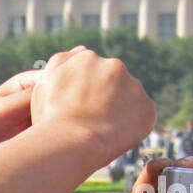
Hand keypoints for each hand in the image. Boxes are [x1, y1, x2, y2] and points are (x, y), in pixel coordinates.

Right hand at [30, 47, 154, 169]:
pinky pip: (142, 117)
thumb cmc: (51, 116)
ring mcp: (134, 87)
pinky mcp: (147, 109)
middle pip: (113, 82)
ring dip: (120, 110)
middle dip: (105, 97)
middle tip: (90, 119)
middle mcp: (115, 66)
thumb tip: (83, 49)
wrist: (69, 142)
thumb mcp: (45, 82)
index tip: (77, 108)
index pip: (92, 73)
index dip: (85, 92)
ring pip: (129, 98)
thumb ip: (62, 60)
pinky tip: (114, 136)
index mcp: (89, 58)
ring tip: (101, 130)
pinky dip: (132, 126)